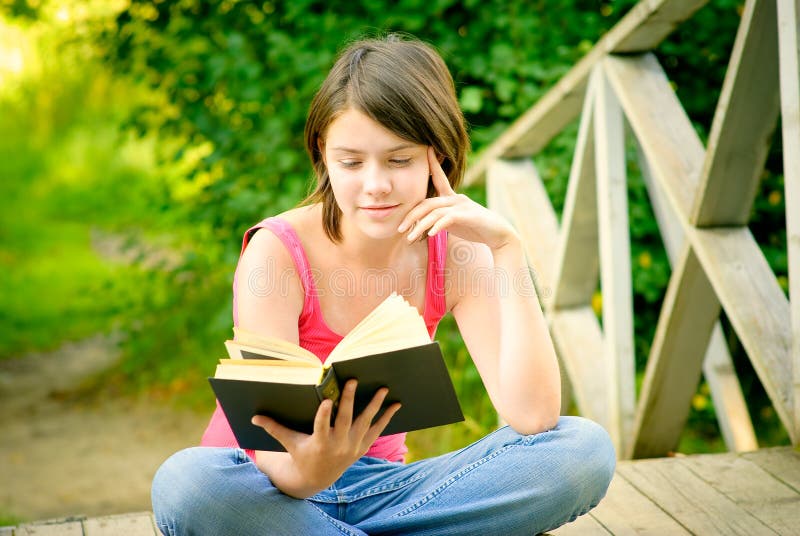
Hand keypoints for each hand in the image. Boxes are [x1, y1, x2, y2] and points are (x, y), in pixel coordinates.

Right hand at [250, 380, 400, 497]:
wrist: (318, 478)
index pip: (321, 428)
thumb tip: (253, 416)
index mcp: (319, 443)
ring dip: (375, 406)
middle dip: (349, 400)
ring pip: (365, 423)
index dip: (323, 416)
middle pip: (345, 420)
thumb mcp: (288, 443)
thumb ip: (274, 428)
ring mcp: (352, 446)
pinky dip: (387, 418)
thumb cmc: (301, 454)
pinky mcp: (362, 446)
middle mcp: (338, 445)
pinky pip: (377, 430)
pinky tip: (396, 405)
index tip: (326, 401)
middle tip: (353, 381)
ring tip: (383, 389)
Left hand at [398, 147, 517, 251]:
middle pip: (428, 203)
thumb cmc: (476, 228)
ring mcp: (463, 206)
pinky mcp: (468, 216)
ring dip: (420, 226)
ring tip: (410, 238)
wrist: (499, 235)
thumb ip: (441, 219)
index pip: (439, 178)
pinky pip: (448, 219)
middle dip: (412, 216)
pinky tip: (431, 235)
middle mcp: (456, 198)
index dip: (432, 164)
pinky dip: (437, 226)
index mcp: (453, 198)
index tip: (426, 149)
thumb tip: (422, 225)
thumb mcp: (455, 222)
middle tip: (400, 229)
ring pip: (434, 212)